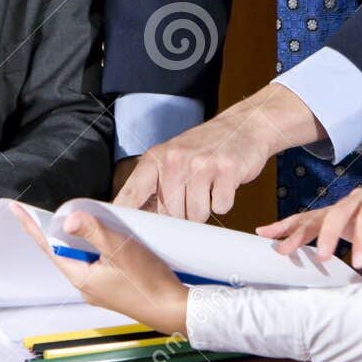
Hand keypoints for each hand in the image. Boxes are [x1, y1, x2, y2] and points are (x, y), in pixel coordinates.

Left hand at [9, 203, 187, 335]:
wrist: (173, 310)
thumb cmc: (148, 282)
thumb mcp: (121, 250)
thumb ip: (94, 232)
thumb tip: (67, 219)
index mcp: (81, 277)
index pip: (49, 247)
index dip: (33, 227)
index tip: (17, 210)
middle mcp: (86, 285)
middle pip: (63, 253)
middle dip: (54, 232)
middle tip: (43, 211)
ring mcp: (99, 289)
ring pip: (80, 258)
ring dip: (76, 240)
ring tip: (74, 221)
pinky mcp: (113, 289)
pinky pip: (94, 264)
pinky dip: (92, 249)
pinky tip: (102, 240)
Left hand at [113, 84, 322, 222]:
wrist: (245, 126)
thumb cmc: (206, 148)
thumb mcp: (173, 158)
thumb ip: (156, 186)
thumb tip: (139, 224)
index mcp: (156, 159)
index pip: (132, 194)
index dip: (123, 218)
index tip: (117, 236)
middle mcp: (175, 160)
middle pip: (170, 214)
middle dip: (182, 215)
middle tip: (193, 197)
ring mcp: (201, 164)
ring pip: (196, 215)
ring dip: (204, 210)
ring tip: (209, 188)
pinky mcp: (226, 170)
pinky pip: (220, 207)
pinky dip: (223, 202)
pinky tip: (223, 185)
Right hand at [256, 184, 361, 268]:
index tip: (359, 261)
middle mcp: (357, 198)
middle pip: (336, 213)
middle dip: (327, 235)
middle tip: (322, 258)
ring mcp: (343, 208)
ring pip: (316, 216)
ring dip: (297, 231)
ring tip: (278, 245)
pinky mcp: (334, 219)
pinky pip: (309, 221)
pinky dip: (289, 227)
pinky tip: (269, 233)